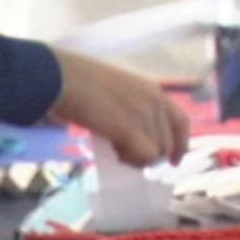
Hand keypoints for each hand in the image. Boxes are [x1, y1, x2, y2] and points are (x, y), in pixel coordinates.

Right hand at [48, 49, 188, 166]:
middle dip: (152, 155)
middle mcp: (155, 102)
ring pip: (157, 153)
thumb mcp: (112, 91)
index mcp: (152, 89)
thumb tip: (126, 136)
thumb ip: (126, 109)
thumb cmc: (74, 80)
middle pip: (169, 142)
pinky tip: (115, 155)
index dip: (180, 144)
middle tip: (127, 157)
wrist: (59, 78)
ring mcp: (145, 116)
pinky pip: (145, 157)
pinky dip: (132, 162)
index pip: (180, 122)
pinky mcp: (132, 130)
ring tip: (116, 153)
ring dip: (138, 159)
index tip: (172, 160)